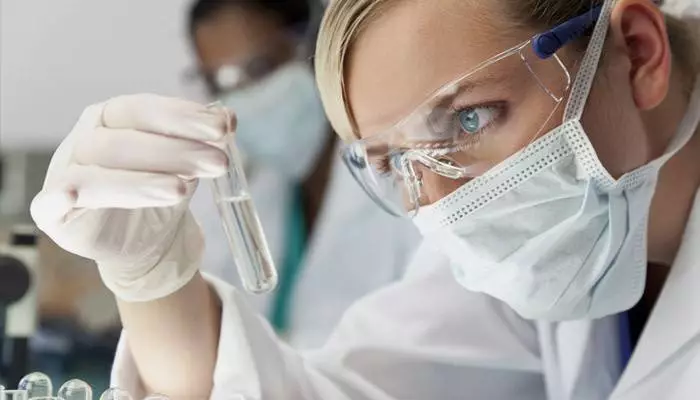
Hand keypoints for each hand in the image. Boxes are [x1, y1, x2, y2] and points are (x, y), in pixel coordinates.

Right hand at [31, 94, 231, 301]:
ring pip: (95, 173)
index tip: (222, 127)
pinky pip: (49, 203)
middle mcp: (86, 140)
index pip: (142, 109)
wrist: (148, 241)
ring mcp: (65, 174)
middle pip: (123, 141)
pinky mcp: (53, 212)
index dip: (181, 116)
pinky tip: (71, 197)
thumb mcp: (189, 164)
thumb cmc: (162, 192)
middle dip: (175, 151)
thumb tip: (227, 117)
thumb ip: (204, 141)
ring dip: (141, 181)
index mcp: (113, 118)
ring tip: (182, 191)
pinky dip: (59, 198)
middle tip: (218, 162)